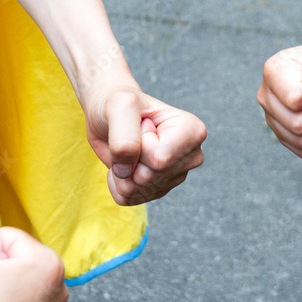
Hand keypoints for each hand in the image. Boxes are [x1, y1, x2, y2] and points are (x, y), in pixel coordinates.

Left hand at [85, 86, 205, 205]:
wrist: (108, 112)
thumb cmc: (120, 102)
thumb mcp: (120, 105)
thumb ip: (125, 135)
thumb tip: (125, 171)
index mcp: (192, 132)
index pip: (160, 158)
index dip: (140, 144)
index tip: (142, 125)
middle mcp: (191, 156)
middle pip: (149, 177)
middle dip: (129, 159)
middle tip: (132, 136)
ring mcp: (175, 176)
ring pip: (138, 190)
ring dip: (121, 171)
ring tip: (127, 147)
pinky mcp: (158, 190)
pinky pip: (129, 199)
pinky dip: (116, 183)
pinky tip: (123, 162)